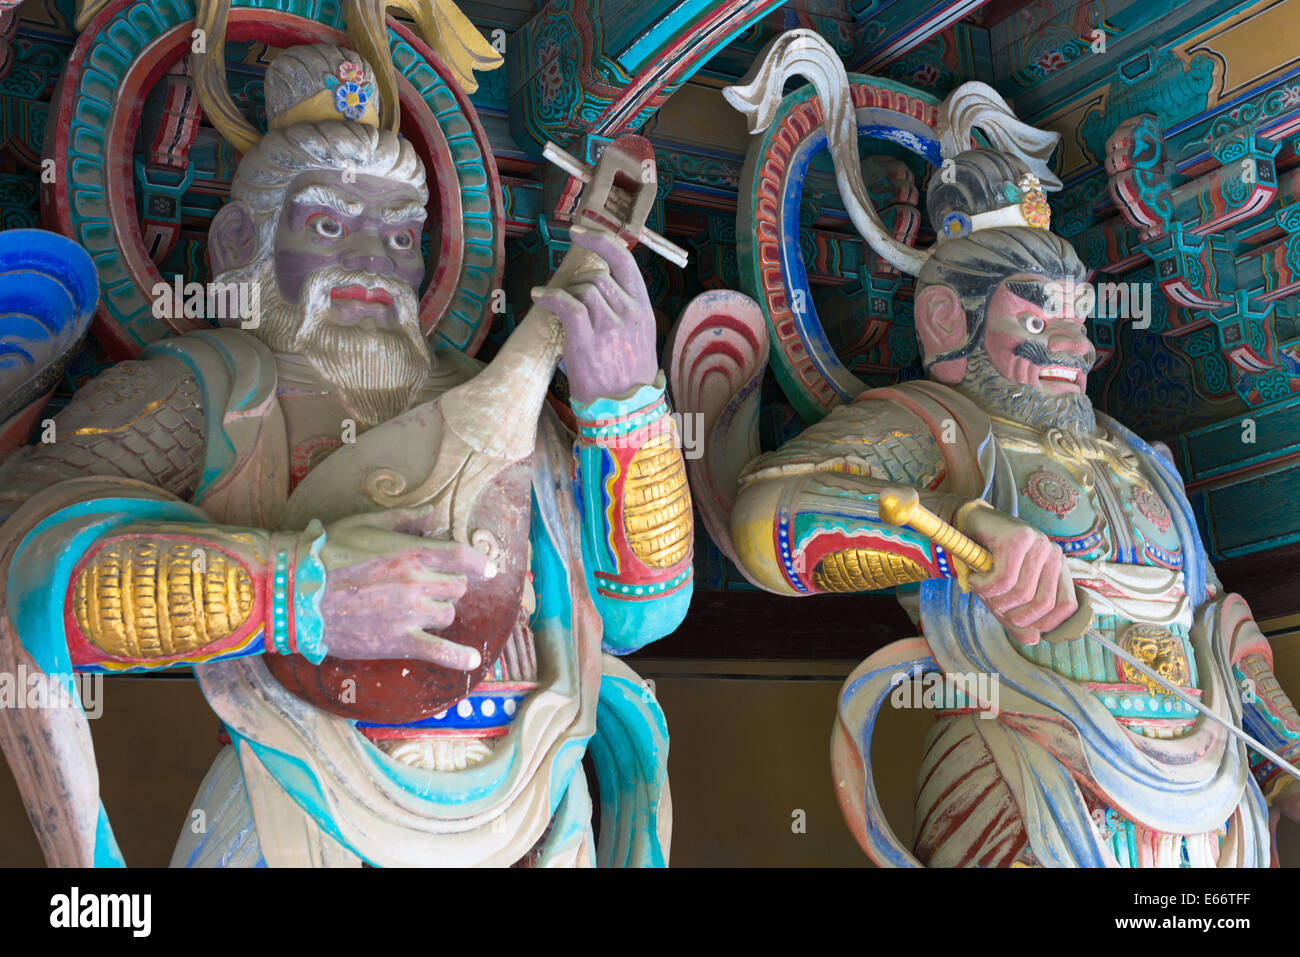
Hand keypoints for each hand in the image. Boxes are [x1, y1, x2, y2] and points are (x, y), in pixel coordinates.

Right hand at [316, 506, 491, 668]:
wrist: (294, 591)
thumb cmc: (326, 553)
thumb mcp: (365, 524)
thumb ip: (403, 520)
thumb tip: (430, 513)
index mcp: (412, 552)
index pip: (461, 555)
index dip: (479, 562)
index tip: (487, 568)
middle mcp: (417, 582)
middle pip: (456, 586)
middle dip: (447, 585)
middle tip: (428, 587)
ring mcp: (409, 614)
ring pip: (447, 614)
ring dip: (440, 611)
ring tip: (420, 611)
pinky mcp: (397, 641)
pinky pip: (438, 652)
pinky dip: (458, 657)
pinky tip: (472, 660)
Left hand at [531, 224, 657, 403]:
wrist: (626, 412)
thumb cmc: (627, 377)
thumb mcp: (638, 337)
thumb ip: (624, 310)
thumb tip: (595, 285)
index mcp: (643, 310)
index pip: (625, 262)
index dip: (600, 240)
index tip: (579, 231)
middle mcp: (630, 314)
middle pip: (596, 277)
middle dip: (576, 283)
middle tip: (565, 296)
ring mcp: (610, 327)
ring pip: (582, 290)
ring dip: (564, 293)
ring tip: (556, 305)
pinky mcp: (587, 341)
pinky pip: (567, 304)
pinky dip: (549, 297)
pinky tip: (538, 297)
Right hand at [959, 505, 1076, 645]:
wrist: (967, 526)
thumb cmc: (989, 561)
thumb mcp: (1006, 596)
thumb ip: (1019, 619)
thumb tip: (1033, 640)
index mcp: (1058, 568)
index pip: (1067, 606)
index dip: (1044, 623)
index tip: (1019, 623)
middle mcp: (1053, 554)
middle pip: (1042, 603)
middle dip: (1014, 615)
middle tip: (995, 608)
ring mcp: (1038, 544)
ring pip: (1021, 593)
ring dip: (995, 601)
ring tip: (982, 591)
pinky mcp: (1017, 538)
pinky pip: (1004, 580)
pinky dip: (984, 588)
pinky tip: (975, 581)